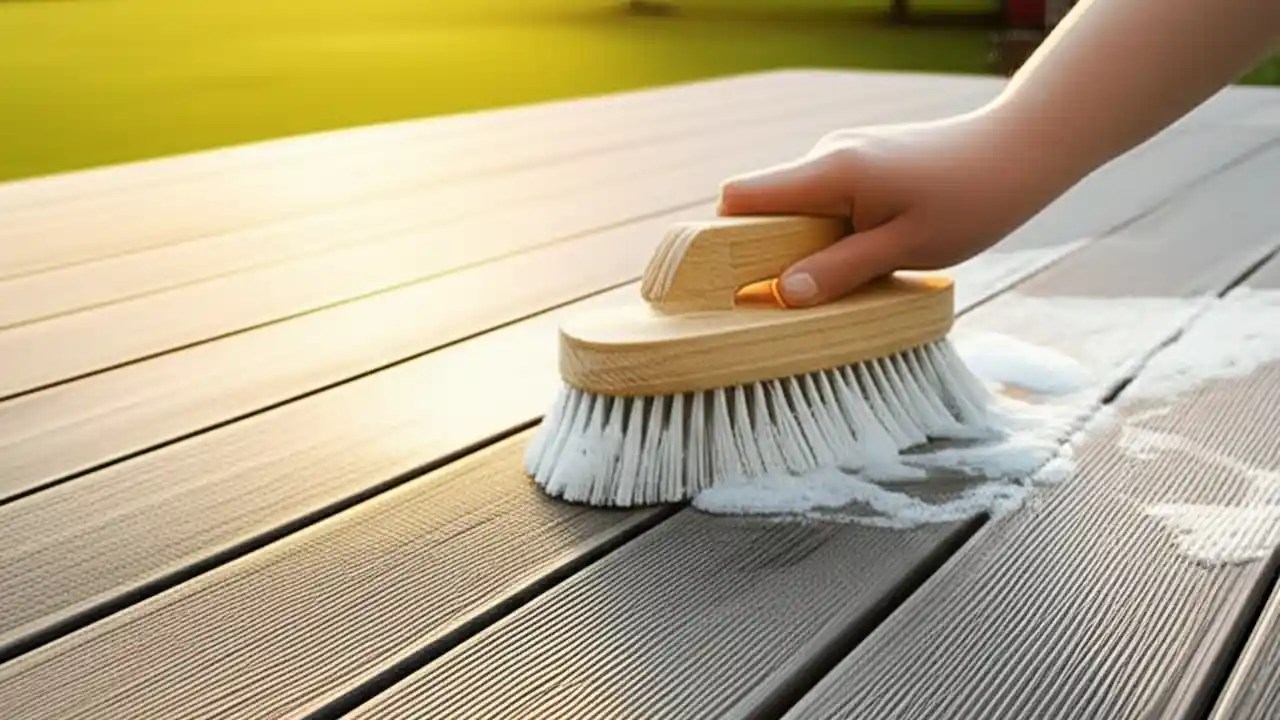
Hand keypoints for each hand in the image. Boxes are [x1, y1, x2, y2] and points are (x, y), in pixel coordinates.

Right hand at [717, 108, 1078, 306]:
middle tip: (803, 292)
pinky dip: (831, 229)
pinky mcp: (862, 160)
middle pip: (763, 204)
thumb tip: (783, 295)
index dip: (727, 238)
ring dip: (808, 242)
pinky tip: (869, 248)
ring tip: (850, 271)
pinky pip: (823, 199)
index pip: (739, 197)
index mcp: (830, 171)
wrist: (1021, 150)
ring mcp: (844, 153)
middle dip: (771, 250)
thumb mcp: (905, 248)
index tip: (740, 281)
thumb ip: (840, 270)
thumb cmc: (971, 199)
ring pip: (796, 205)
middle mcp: (827, 154)